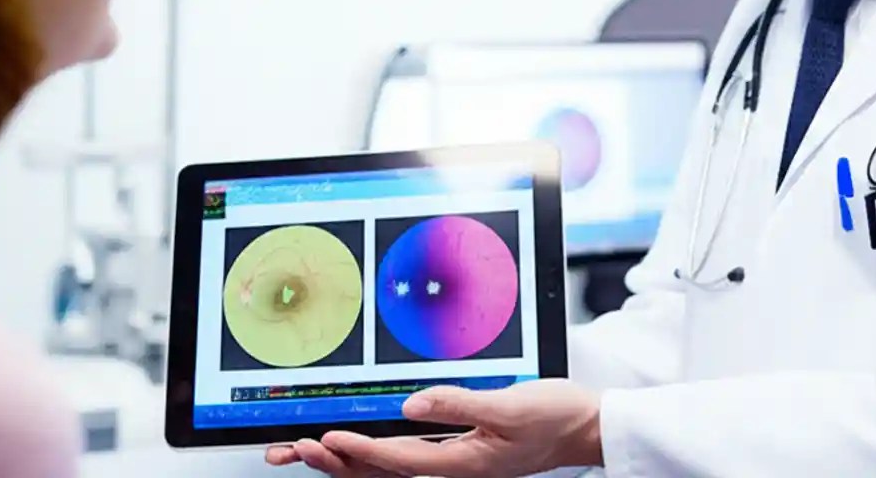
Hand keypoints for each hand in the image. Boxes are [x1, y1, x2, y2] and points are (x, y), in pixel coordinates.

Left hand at [264, 379, 602, 477]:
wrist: (583, 427)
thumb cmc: (554, 417)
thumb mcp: (508, 406)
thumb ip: (458, 405)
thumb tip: (411, 405)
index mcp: (463, 462)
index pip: (396, 459)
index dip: (357, 450)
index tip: (326, 437)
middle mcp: (451, 469)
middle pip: (378, 474)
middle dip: (333, 462)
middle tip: (292, 448)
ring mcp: (452, 464)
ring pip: (384, 470)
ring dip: (343, 461)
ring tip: (304, 449)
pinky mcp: (455, 454)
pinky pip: (401, 460)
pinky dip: (368, 455)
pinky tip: (351, 447)